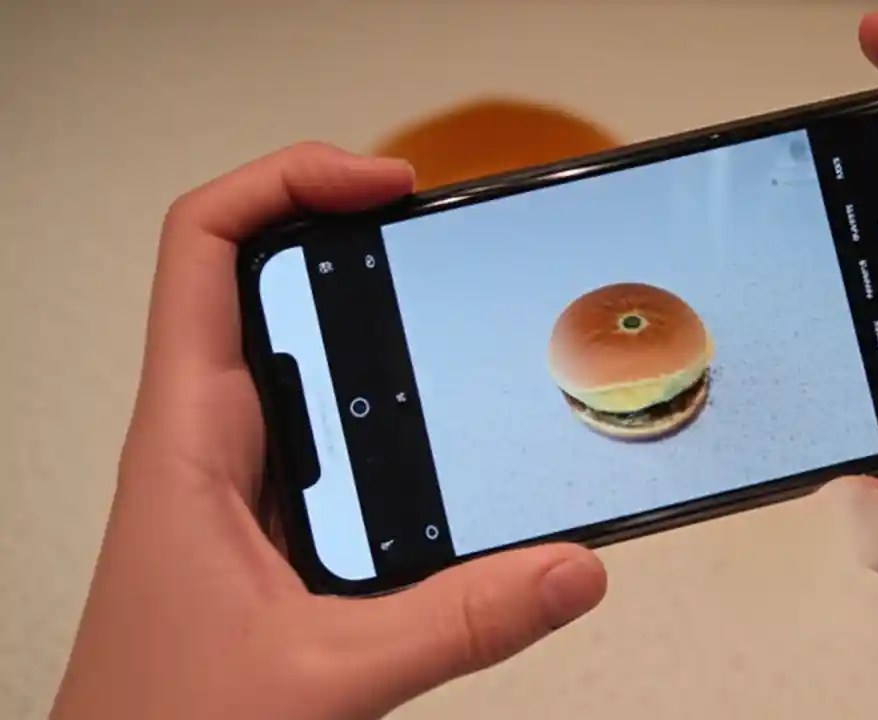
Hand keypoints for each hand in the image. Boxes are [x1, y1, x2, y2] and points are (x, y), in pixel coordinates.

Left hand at [51, 143, 607, 719]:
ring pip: (297, 347)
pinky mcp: (274, 514)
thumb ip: (460, 623)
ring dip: (367, 312)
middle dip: (344, 228)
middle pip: (258, 272)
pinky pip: (328, 421)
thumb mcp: (327, 676)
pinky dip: (384, 396)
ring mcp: (242, 473)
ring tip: (447, 299)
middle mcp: (211, 437)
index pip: (205, 246)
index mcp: (191, 438)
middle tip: (431, 226)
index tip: (386, 184)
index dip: (289, 180)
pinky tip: (437, 419)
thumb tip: (568, 568)